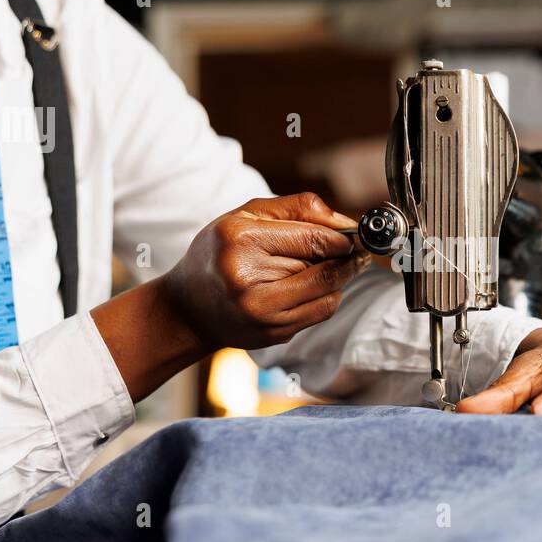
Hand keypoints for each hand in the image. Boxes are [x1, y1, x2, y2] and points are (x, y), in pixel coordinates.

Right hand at [160, 192, 367, 352]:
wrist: (189, 308)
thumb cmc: (219, 253)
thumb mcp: (248, 215)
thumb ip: (299, 208)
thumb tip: (346, 223)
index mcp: (241, 241)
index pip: (313, 239)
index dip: (342, 239)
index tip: (352, 237)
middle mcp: (250, 280)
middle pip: (324, 267)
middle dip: (341, 257)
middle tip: (346, 250)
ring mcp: (263, 313)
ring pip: (328, 292)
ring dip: (339, 278)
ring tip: (329, 266)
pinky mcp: (274, 333)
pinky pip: (321, 312)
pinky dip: (328, 296)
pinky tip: (313, 286)